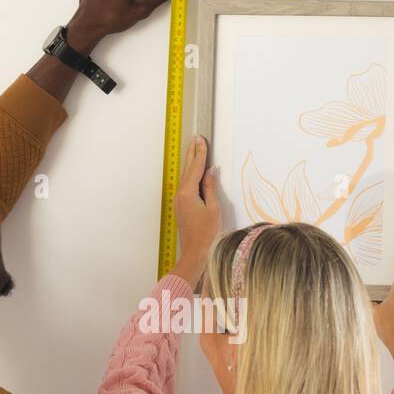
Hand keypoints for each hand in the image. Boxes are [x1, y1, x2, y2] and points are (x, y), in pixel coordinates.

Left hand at [173, 135, 221, 286]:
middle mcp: (181, 195)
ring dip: (190, 163)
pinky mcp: (182, 208)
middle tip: (195, 138)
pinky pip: (186, 186)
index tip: (202, 140)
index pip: (196, 168)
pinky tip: (195, 173)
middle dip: (192, 154)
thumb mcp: (214, 209)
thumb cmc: (207, 235)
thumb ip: (211, 188)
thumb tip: (211, 171)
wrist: (195, 254)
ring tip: (194, 149)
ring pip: (186, 177)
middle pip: (187, 170)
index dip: (200, 153)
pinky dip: (191, 175)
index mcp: (188, 193)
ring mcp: (180, 202)